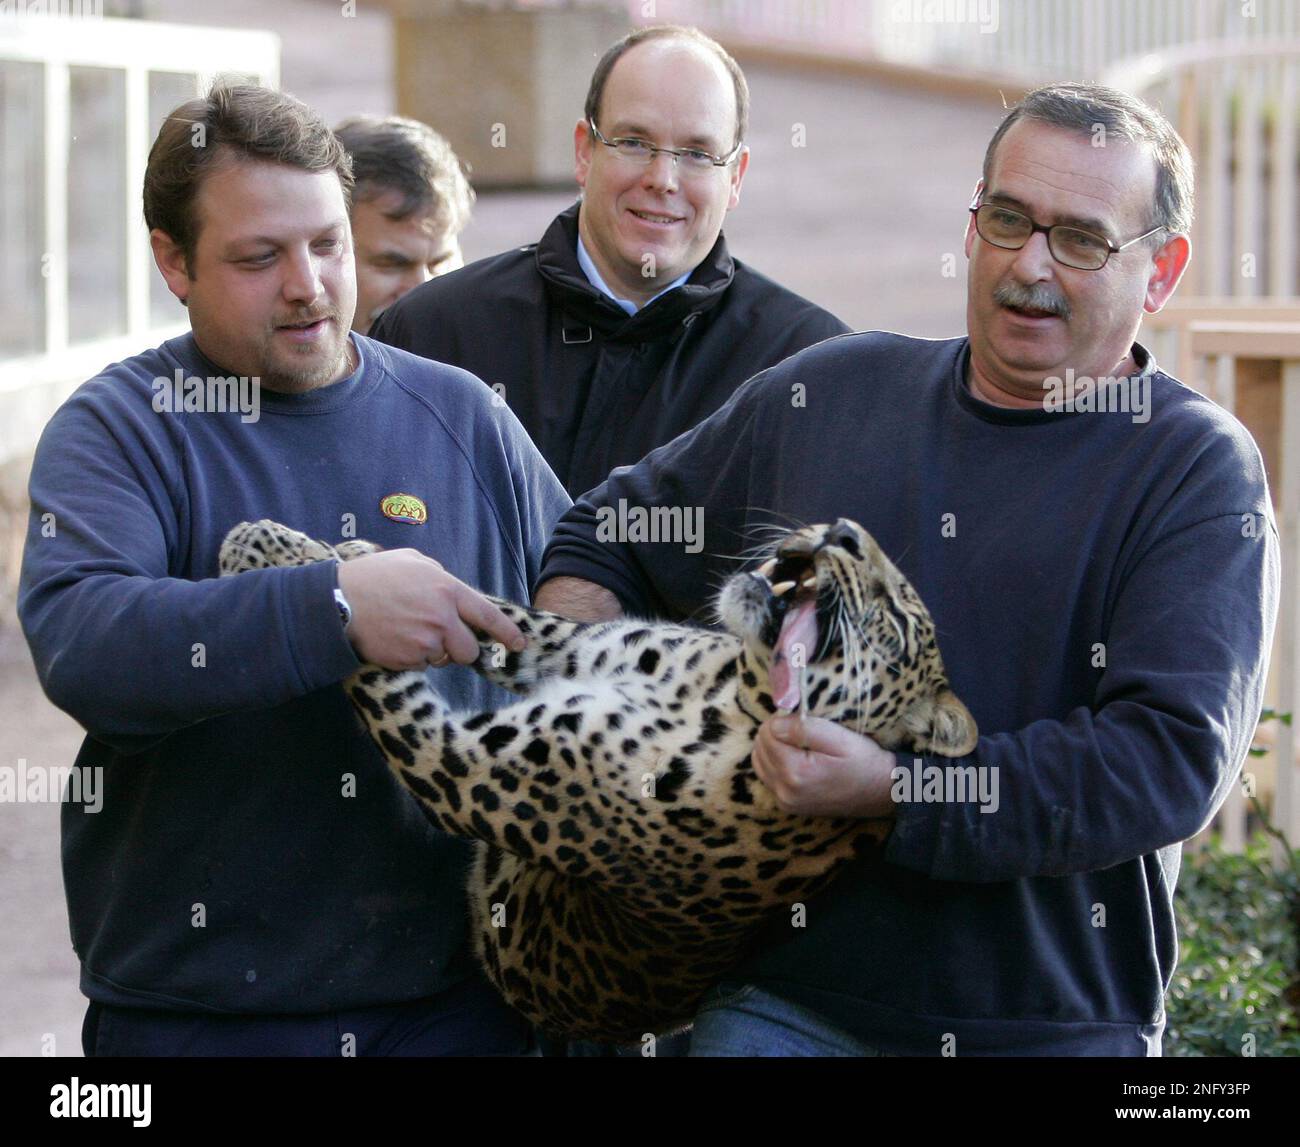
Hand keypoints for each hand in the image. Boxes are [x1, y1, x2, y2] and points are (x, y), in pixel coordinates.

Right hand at [337, 549, 525, 670]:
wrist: (337, 602)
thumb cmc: (373, 577)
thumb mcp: (411, 561)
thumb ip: (439, 574)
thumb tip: (453, 590)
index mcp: (447, 589)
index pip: (488, 615)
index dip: (507, 632)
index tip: (520, 643)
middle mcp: (442, 617)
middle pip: (469, 649)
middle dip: (459, 649)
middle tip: (438, 637)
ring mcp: (426, 641)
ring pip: (444, 660)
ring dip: (432, 652)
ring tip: (407, 632)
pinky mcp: (409, 660)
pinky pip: (422, 666)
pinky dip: (412, 659)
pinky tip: (395, 641)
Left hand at [752, 714, 897, 818]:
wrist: (881, 792)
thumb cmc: (864, 761)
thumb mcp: (839, 738)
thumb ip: (803, 728)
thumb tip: (774, 723)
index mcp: (796, 772)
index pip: (767, 733)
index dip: (781, 720)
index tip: (800, 719)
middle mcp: (785, 791)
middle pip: (759, 748)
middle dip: (774, 733)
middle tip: (798, 729)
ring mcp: (785, 802)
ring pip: (759, 762)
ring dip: (772, 748)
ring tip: (796, 743)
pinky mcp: (788, 806)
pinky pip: (767, 778)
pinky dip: (774, 763)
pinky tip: (793, 758)